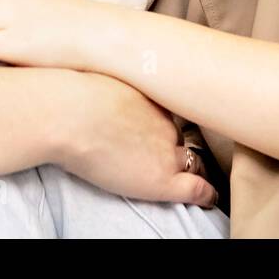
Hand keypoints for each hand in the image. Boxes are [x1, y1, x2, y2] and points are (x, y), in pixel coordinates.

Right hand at [56, 70, 217, 208]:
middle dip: (176, 144)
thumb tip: (103, 96)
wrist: (70, 116)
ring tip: (194, 176)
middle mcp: (166, 121)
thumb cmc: (72, 96)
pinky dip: (206, 194)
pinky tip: (209, 198)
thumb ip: (116, 92)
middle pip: (179, 136)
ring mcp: (166, 150)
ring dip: (190, 167)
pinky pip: (195, 188)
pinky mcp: (162, 178)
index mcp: (152, 97)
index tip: (161, 130)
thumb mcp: (102, 80)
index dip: (165, 125)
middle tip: (170, 153)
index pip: (168, 114)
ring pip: (189, 160)